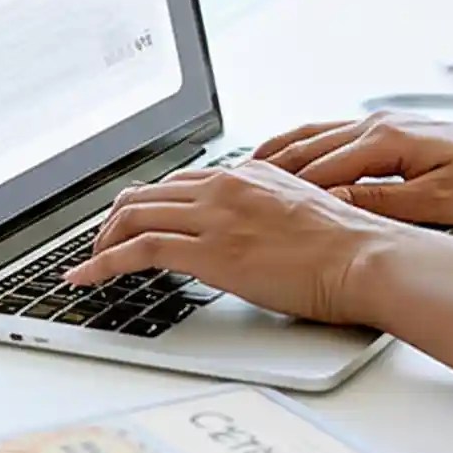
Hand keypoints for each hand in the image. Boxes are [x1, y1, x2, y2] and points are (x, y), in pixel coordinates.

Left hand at [64, 160, 425, 323]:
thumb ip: (271, 215)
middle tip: (103, 244)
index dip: (150, 204)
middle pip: (149, 193)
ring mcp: (215, 215)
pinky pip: (137, 250)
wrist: (366, 257)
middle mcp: (226, 186)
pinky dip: (101, 263)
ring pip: (134, 215)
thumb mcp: (305, 215)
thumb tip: (257, 237)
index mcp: (250, 175)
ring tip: (89, 263)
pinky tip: (86, 277)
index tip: (136, 222)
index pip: (182, 183)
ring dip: (103, 241)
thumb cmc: (351, 247)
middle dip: (116, 220)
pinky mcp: (208, 249)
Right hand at [254, 112, 452, 224]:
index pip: (320, 170)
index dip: (284, 194)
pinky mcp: (386, 130)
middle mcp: (376, 126)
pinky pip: (327, 136)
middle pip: (305, 148)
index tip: (249, 211)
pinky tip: (283, 161)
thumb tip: (337, 205)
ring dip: (275, 155)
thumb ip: (385, 202)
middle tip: (222, 191)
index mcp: (386, 141)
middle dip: (262, 171)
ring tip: (237, 174)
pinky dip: (298, 148)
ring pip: (311, 137)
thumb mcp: (439, 200)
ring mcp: (379, 124)